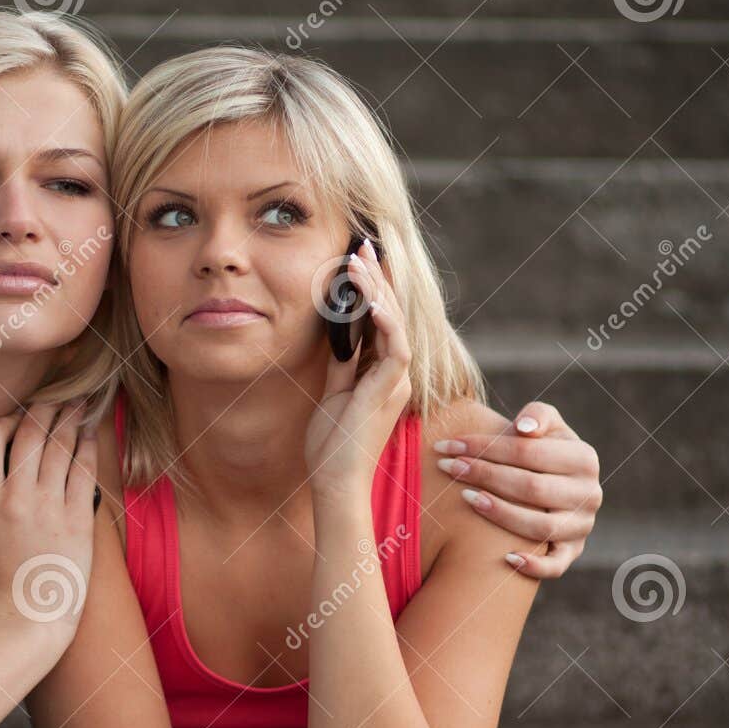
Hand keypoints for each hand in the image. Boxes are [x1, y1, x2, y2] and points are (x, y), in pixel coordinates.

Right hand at [0, 400, 98, 647]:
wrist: (26, 619)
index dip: (5, 417)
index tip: (18, 411)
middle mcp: (15, 498)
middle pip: (28, 435)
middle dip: (43, 408)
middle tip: (56, 393)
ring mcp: (48, 507)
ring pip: (58, 447)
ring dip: (69, 418)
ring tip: (78, 401)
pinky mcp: (77, 519)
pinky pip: (83, 471)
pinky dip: (86, 447)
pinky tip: (90, 433)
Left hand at [305, 238, 411, 499]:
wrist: (335, 480)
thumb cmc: (332, 445)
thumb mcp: (334, 393)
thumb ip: (343, 364)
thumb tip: (340, 334)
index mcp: (384, 373)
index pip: (382, 320)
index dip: (374, 288)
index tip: (358, 260)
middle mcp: (396, 374)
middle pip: (391, 315)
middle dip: (376, 278)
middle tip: (359, 247)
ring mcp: (396, 381)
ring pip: (394, 324)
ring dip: (377, 290)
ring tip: (359, 262)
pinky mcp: (390, 390)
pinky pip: (394, 348)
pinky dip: (384, 322)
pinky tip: (370, 301)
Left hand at [433, 401, 601, 577]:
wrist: (558, 480)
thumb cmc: (544, 447)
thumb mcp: (546, 424)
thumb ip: (538, 415)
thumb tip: (523, 429)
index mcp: (584, 458)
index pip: (529, 452)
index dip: (486, 447)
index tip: (450, 445)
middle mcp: (589, 494)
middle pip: (531, 488)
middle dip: (484, 476)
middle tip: (449, 467)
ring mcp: (582, 526)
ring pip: (540, 528)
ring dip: (500, 514)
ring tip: (466, 498)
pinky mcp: (573, 551)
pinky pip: (556, 566)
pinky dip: (534, 565)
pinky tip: (506, 557)